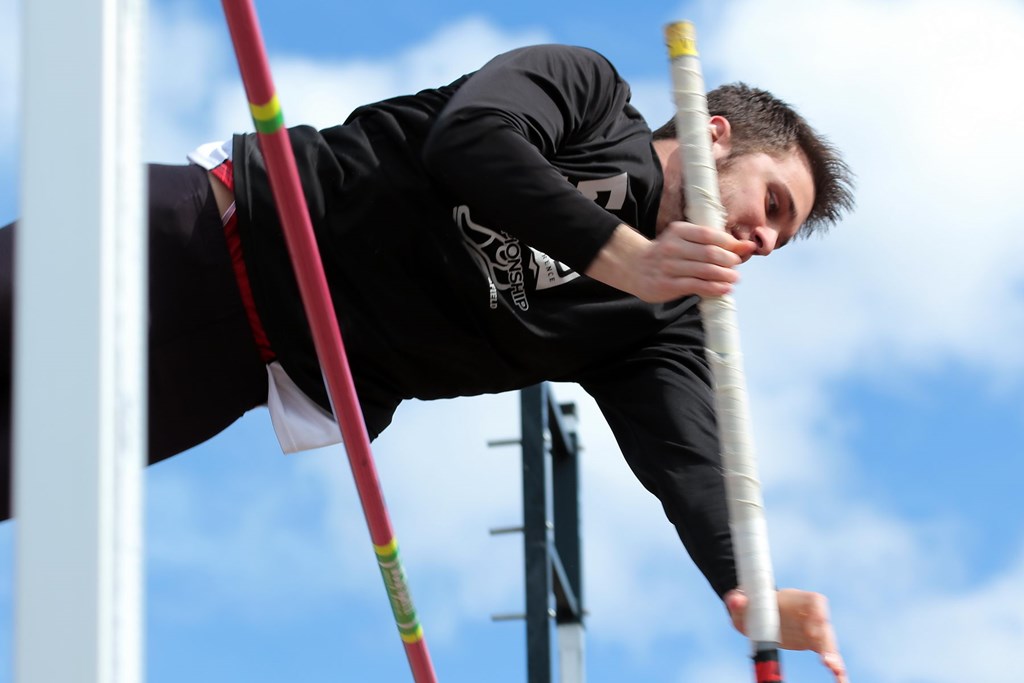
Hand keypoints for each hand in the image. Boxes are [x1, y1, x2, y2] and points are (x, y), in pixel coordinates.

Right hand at [586, 222, 755, 302]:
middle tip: (736, 266)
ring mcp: (668, 266)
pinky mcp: (667, 285)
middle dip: (729, 260)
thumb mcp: (686, 240)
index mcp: (678, 230)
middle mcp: (672, 246)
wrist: (634, 266)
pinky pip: (696, 286)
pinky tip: (724, 289)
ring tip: (734, 278)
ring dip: (724, 275)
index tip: (739, 251)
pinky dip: (714, 288)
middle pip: (709, 253)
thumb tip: (748, 246)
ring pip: (704, 270)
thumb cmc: (667, 253)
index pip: (709, 235)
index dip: (728, 243)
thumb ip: (715, 242)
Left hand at [724, 588, 848, 682]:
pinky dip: (834, 666)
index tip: (813, 630)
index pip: (814, 602)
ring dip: (834, 658)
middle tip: (827, 661)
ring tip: (838, 675)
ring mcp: (811, 628)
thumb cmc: (749, 602)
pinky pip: (826, 654)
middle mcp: (807, 613)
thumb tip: (736, 600)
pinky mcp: (810, 642)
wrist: (753, 610)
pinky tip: (840, 680)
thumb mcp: (740, 600)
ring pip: (828, 643)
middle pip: (824, 626)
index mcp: (793, 599)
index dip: (818, 614)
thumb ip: (737, 599)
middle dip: (828, 643)